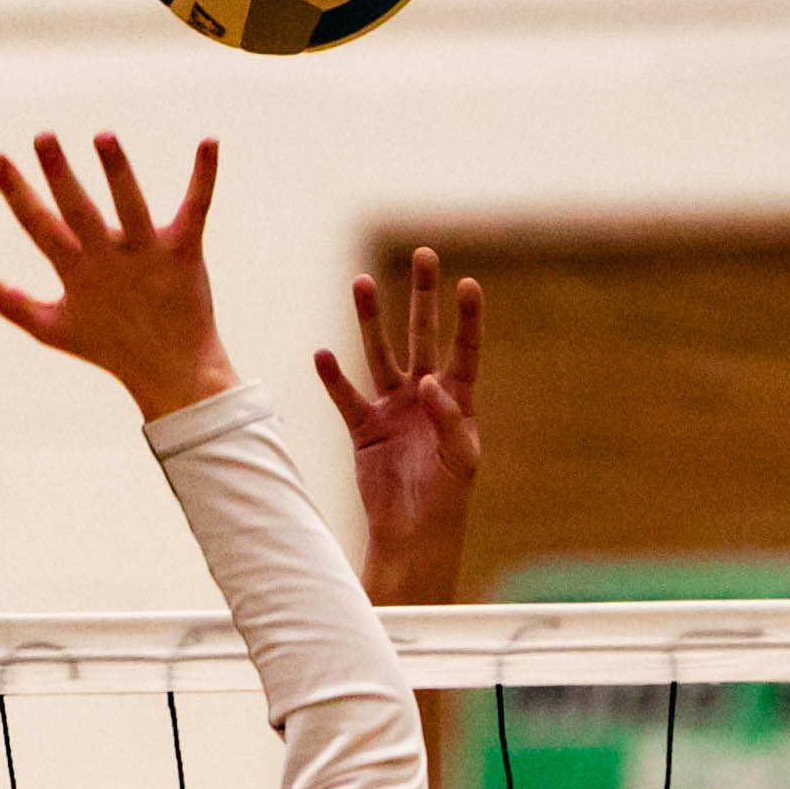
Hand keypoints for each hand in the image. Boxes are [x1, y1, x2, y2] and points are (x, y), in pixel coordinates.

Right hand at [0, 133, 236, 422]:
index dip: (16, 192)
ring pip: (131, 208)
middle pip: (80, 212)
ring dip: (118, 172)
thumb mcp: (49, 326)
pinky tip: (210, 140)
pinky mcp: (185, 253)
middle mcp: (109, 260)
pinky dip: (203, 176)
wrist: (172, 374)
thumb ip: (4, 300)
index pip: (38, 226)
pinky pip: (196, 208)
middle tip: (44, 136)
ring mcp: (148, 255)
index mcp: (75, 271)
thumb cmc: (107, 347)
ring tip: (103, 137)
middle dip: (60, 175)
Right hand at [317, 247, 481, 606]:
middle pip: (423, 335)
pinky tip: (321, 354)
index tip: (468, 284)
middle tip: (425, 254)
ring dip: (369, 320)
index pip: (464, 350)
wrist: (411, 533)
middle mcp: (424, 396)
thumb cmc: (445, 499)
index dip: (467, 319)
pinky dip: (333, 378)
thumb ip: (449, 421)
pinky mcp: (364, 428)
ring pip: (379, 354)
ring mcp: (392, 408)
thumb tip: (428, 383)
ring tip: (360, 281)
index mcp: (457, 400)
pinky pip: (346, 396)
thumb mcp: (458, 461)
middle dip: (422, 297)